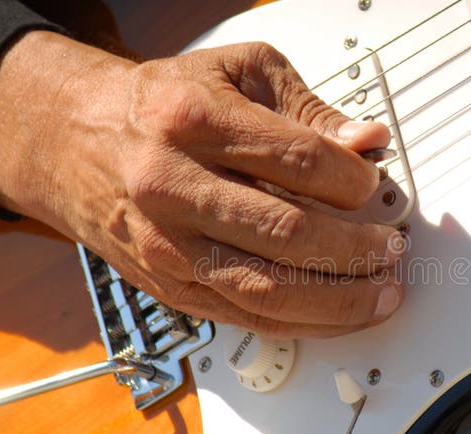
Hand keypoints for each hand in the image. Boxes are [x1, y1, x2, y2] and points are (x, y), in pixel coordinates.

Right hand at [0, 31, 403, 337]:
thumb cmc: (163, 105)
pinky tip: (338, 313)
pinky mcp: (169, 287)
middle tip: (391, 250)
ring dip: (338, 300)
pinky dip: (302, 323)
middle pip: (287, 233)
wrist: (79, 142)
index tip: (373, 186)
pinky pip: (245, 318)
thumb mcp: (236, 74)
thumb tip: (366, 144)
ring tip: (382, 294)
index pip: (299, 161)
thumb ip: (308, 109)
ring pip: (268, 291)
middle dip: (356, 250)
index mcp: (194, 121)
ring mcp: (168, 246)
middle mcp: (173, 186)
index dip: (353, 180)